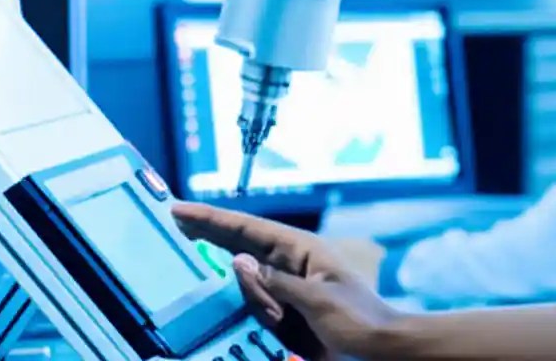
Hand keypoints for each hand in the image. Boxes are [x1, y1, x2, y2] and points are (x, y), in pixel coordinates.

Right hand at [172, 203, 400, 360]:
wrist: (380, 348)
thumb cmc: (358, 320)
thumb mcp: (317, 300)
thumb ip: (277, 282)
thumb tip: (238, 260)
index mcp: (304, 250)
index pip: (251, 229)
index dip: (214, 219)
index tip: (182, 209)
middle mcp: (294, 261)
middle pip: (243, 241)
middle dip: (211, 230)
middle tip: (175, 218)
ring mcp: (290, 283)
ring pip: (246, 271)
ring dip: (225, 262)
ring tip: (196, 242)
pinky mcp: (289, 305)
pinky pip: (256, 295)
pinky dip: (238, 290)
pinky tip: (221, 283)